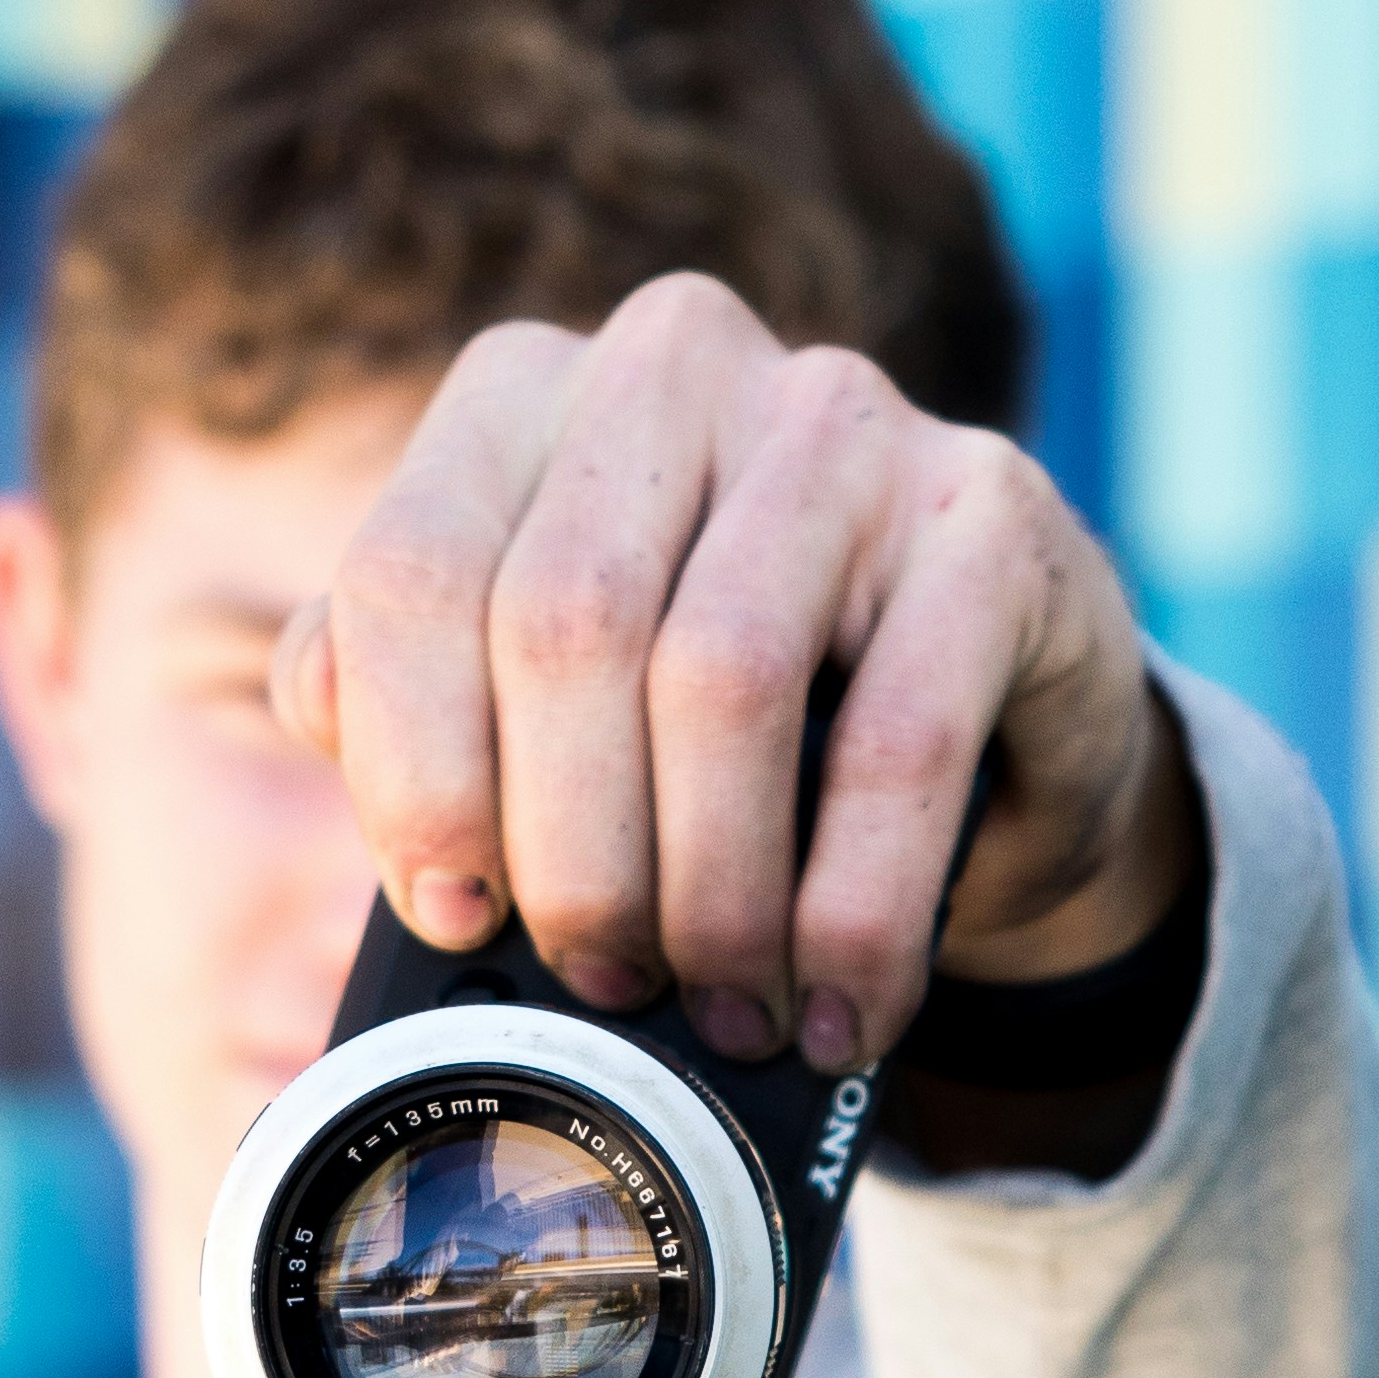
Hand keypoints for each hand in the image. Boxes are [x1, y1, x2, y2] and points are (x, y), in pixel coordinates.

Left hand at [268, 275, 1194, 1075]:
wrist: (994, 714)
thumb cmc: (733, 723)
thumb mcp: (554, 702)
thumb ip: (427, 713)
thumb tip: (384, 814)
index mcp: (523, 395)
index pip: (408, 573)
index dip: (413, 774)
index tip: (457, 913)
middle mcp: (673, 365)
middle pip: (562, 629)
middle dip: (574, 857)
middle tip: (606, 986)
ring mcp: (842, 419)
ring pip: (721, 679)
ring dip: (713, 896)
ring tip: (728, 1012)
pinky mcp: (989, 510)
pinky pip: (899, 742)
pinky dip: (856, 913)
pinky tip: (840, 1003)